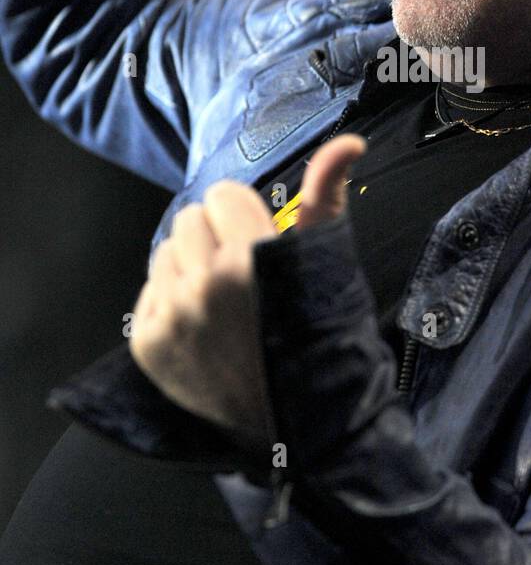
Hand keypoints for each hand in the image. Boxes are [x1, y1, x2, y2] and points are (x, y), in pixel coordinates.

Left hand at [129, 135, 367, 449]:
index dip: (246, 218)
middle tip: (245, 279)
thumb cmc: (322, 336)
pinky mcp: (148, 346)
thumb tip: (348, 140)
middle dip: (216, 239)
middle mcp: (204, 286)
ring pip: (165, 253)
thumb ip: (326, 193)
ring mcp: (171, 318)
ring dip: (191, 270)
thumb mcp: (329, 262)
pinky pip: (149, 294)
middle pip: (189, 218)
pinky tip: (205, 330)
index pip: (221, 194)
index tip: (262, 247)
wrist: (304, 424)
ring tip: (225, 305)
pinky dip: (172, 306)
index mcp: (249, 257)